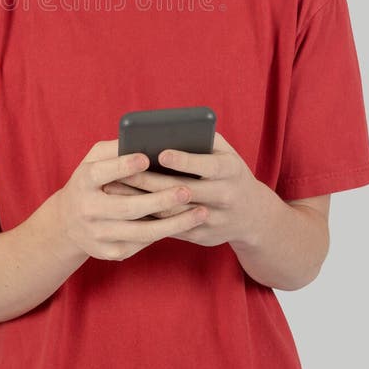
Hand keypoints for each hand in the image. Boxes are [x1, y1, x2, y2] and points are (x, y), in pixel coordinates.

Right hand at [55, 140, 208, 261]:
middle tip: (187, 190)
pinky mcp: (110, 252)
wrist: (67, 222)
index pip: (103, 172)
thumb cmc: (91, 180)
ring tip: (201, 212)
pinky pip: (142, 244)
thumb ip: (116, 149)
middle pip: (128, 207)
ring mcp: (98, 234)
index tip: (146, 158)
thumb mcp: (94, 159)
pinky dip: (165, 234)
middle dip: (160, 199)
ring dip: (174, 223)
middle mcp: (88, 209)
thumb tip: (147, 138)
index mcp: (84, 180)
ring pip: (141, 232)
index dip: (124, 166)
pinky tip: (187, 225)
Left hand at [102, 133, 264, 247]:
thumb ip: (201, 139)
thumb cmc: (228, 172)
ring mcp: (215, 220)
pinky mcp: (203, 237)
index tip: (160, 154)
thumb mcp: (224, 152)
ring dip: (142, 202)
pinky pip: (172, 228)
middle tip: (122, 173)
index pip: (207, 165)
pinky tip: (126, 209)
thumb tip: (165, 131)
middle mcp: (226, 196)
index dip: (184, 160)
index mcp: (231, 170)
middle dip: (151, 182)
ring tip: (115, 190)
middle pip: (184, 191)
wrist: (252, 215)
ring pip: (173, 213)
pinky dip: (148, 218)